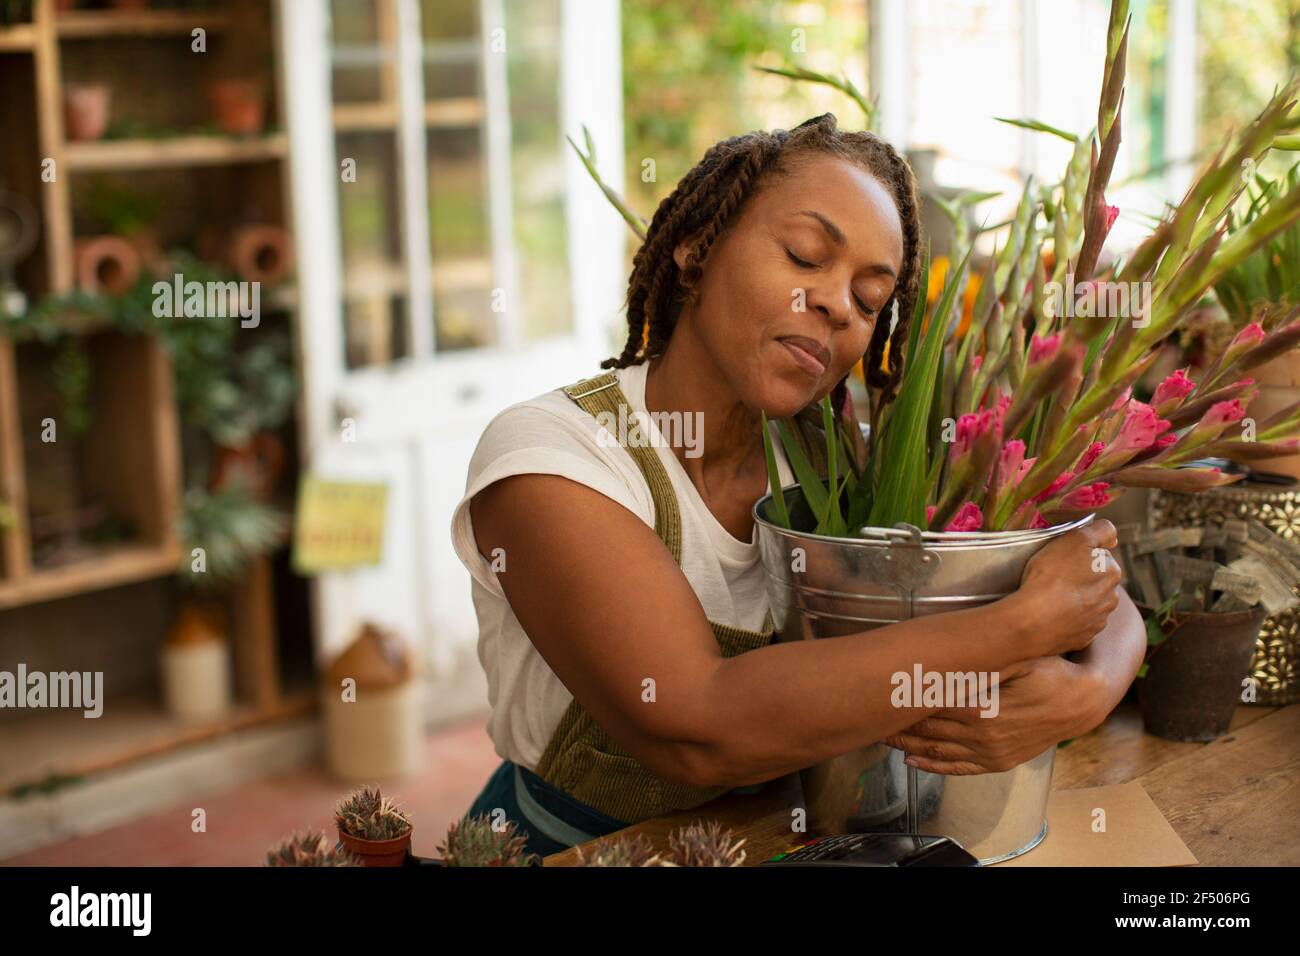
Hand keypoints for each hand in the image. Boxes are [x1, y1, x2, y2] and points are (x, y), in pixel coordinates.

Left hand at [881, 655, 1102, 774]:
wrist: (1080, 702)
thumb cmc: (1048, 672)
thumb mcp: (1017, 658)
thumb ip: (984, 659)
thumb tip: (953, 650)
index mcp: (982, 707)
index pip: (931, 704)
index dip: (905, 698)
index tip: (883, 691)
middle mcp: (982, 735)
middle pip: (928, 729)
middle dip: (898, 722)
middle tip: (871, 713)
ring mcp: (990, 752)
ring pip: (938, 751)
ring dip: (908, 744)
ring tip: (882, 736)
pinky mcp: (998, 762)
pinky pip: (959, 768)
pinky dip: (933, 766)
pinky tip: (912, 761)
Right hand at [1007, 518, 1121, 657]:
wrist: (1033, 620)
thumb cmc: (1051, 576)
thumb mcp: (1076, 539)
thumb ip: (1101, 530)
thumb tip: (1112, 535)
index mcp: (1112, 573)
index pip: (1100, 556)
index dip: (1081, 555)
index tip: (1063, 558)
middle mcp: (1111, 599)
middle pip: (1095, 581)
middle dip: (1081, 578)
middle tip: (1055, 576)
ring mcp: (1096, 622)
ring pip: (1088, 604)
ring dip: (1075, 599)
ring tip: (1050, 597)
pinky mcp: (1081, 639)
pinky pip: (1076, 624)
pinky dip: (1067, 619)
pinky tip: (1051, 614)